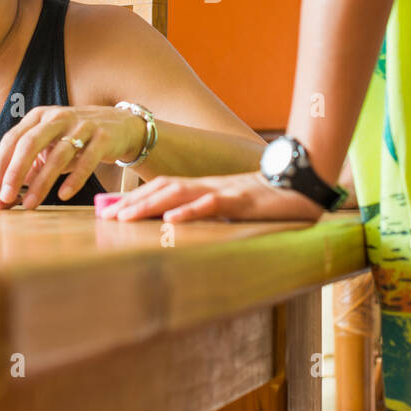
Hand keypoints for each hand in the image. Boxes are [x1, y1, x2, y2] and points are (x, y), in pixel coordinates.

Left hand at [0, 105, 145, 208]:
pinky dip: (74, 179)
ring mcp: (82, 125)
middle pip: (30, 143)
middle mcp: (57, 117)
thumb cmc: (77, 140)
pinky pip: (87, 160)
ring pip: (57, 155)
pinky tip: (63, 195)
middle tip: (6, 196)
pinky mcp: (103, 137)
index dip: (0, 161)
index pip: (13, 138)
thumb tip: (3, 199)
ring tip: (31, 204)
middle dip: (15, 172)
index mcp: (39, 117)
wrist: (120, 127)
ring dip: (41, 183)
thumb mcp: (50, 150)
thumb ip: (28, 172)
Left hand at [97, 171, 324, 222]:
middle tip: (106, 217)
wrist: (304, 186)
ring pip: (181, 193)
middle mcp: (209, 186)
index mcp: (204, 188)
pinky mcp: (243, 201)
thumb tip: (175, 224)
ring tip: (126, 217)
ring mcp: (225, 191)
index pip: (162, 189)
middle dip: (133, 202)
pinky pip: (213, 204)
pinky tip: (171, 220)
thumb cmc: (266, 202)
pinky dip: (190, 211)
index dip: (135, 198)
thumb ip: (206, 212)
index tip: (108, 212)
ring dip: (150, 205)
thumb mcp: (230, 209)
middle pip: (163, 189)